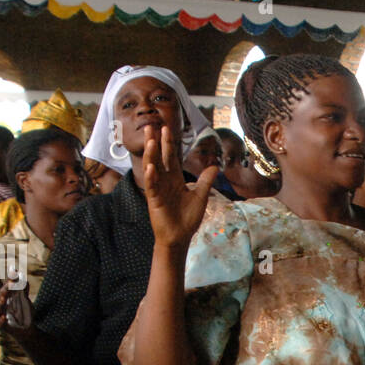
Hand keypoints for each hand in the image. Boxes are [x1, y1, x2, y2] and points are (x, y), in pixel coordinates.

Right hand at [143, 124, 214, 248]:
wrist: (180, 237)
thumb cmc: (188, 219)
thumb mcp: (200, 197)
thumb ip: (205, 181)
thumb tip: (215, 166)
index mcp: (175, 179)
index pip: (171, 158)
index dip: (168, 144)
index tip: (166, 129)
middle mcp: (165, 182)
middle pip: (159, 158)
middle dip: (156, 143)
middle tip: (151, 127)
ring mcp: (158, 190)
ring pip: (153, 169)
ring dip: (151, 155)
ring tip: (150, 141)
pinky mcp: (155, 201)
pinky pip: (152, 187)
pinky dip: (151, 177)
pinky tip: (151, 168)